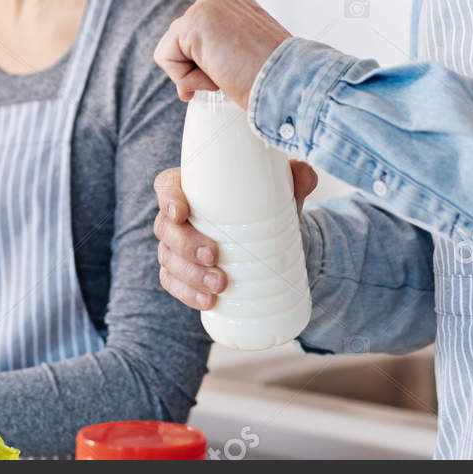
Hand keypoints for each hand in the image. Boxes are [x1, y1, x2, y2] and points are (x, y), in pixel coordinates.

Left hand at [153, 0, 291, 105]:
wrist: (289, 83)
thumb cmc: (276, 76)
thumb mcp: (251, 50)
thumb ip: (225, 45)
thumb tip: (203, 60)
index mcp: (234, 1)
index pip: (198, 35)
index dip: (206, 63)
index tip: (230, 74)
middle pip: (181, 41)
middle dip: (198, 68)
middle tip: (229, 76)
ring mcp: (204, 7)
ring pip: (172, 51)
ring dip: (197, 75)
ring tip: (228, 74)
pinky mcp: (191, 23)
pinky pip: (166, 58)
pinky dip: (187, 78)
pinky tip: (218, 76)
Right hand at [153, 160, 316, 309]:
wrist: (268, 242)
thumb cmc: (263, 208)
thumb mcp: (279, 193)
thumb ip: (294, 178)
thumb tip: (306, 173)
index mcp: (191, 188)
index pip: (166, 186)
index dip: (167, 198)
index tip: (182, 212)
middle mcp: (176, 217)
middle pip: (166, 228)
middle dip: (186, 245)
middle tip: (213, 256)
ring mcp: (175, 247)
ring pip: (168, 259)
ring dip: (191, 275)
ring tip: (220, 285)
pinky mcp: (180, 274)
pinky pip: (173, 284)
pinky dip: (188, 294)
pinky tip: (208, 301)